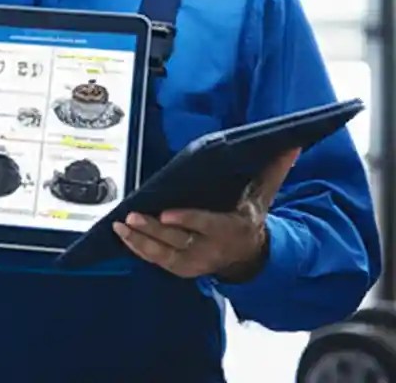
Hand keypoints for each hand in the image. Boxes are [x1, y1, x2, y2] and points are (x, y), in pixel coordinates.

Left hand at [114, 147, 299, 279]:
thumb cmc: (248, 217)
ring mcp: (195, 260)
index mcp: (230, 228)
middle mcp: (211, 247)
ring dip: (140, 240)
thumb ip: (272, 171)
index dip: (186, 220)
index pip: (206, 224)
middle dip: (154, 229)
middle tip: (133, 216)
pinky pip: (157, 261)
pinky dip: (139, 249)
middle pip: (178, 239)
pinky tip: (124, 235)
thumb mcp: (262, 196)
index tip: (166, 214)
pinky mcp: (181, 267)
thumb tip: (291, 145)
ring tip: (122, 226)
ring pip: (164, 253)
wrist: (249, 255)